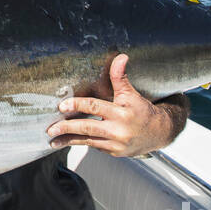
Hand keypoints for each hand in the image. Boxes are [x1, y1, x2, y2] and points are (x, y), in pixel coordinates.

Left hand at [46, 54, 189, 157]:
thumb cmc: (142, 112)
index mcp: (122, 113)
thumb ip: (120, 77)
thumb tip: (120, 57)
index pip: (95, 106)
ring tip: (53, 140)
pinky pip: (93, 146)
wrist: (159, 134)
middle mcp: (118, 131)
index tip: (62, 105)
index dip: (77, 105)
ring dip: (69, 140)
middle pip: (88, 128)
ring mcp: (115, 144)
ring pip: (88, 141)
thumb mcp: (131, 93)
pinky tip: (67, 141)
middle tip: (51, 128)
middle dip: (67, 128)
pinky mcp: (113, 152)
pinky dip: (80, 143)